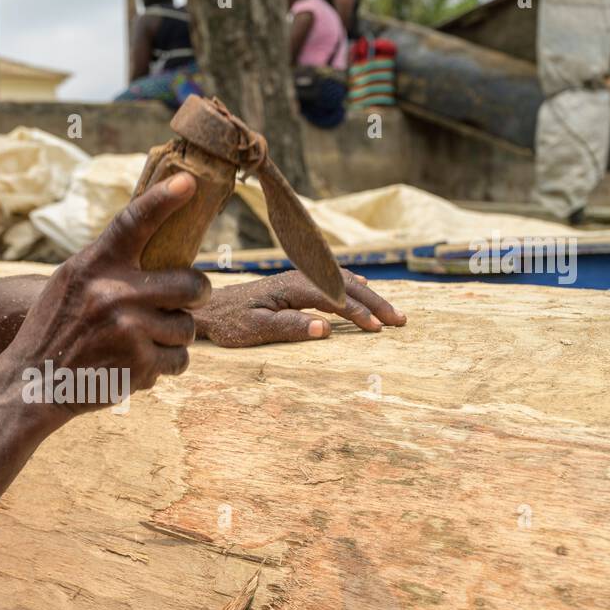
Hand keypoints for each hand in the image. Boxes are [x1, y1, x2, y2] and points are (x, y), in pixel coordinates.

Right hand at [5, 174, 210, 415]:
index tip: (188, 182)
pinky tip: (138, 363)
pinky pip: (179, 360)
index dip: (163, 199)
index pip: (133, 222)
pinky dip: (165, 364)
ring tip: (144, 340)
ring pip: (187, 328)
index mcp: (95, 266)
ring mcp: (130, 331)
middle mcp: (114, 294)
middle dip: (196, 294)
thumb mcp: (70, 282)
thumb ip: (107, 263)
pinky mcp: (140, 364)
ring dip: (174, 336)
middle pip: (191, 285)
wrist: (33, 384)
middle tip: (188, 299)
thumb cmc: (54, 328)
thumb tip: (156, 239)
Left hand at [195, 268, 406, 346]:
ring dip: (370, 296)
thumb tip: (325, 328)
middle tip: (400, 320)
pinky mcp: (296, 284)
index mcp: (293, 288)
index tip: (377, 329)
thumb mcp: (256, 330)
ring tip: (391, 312)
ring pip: (343, 282)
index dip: (359, 314)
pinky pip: (333, 282)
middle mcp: (300, 278)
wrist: (209, 308)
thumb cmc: (230, 323)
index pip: (335, 299)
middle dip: (376, 303)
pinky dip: (354, 287)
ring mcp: (299, 279)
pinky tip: (365, 289)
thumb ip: (290, 327)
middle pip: (347, 287)